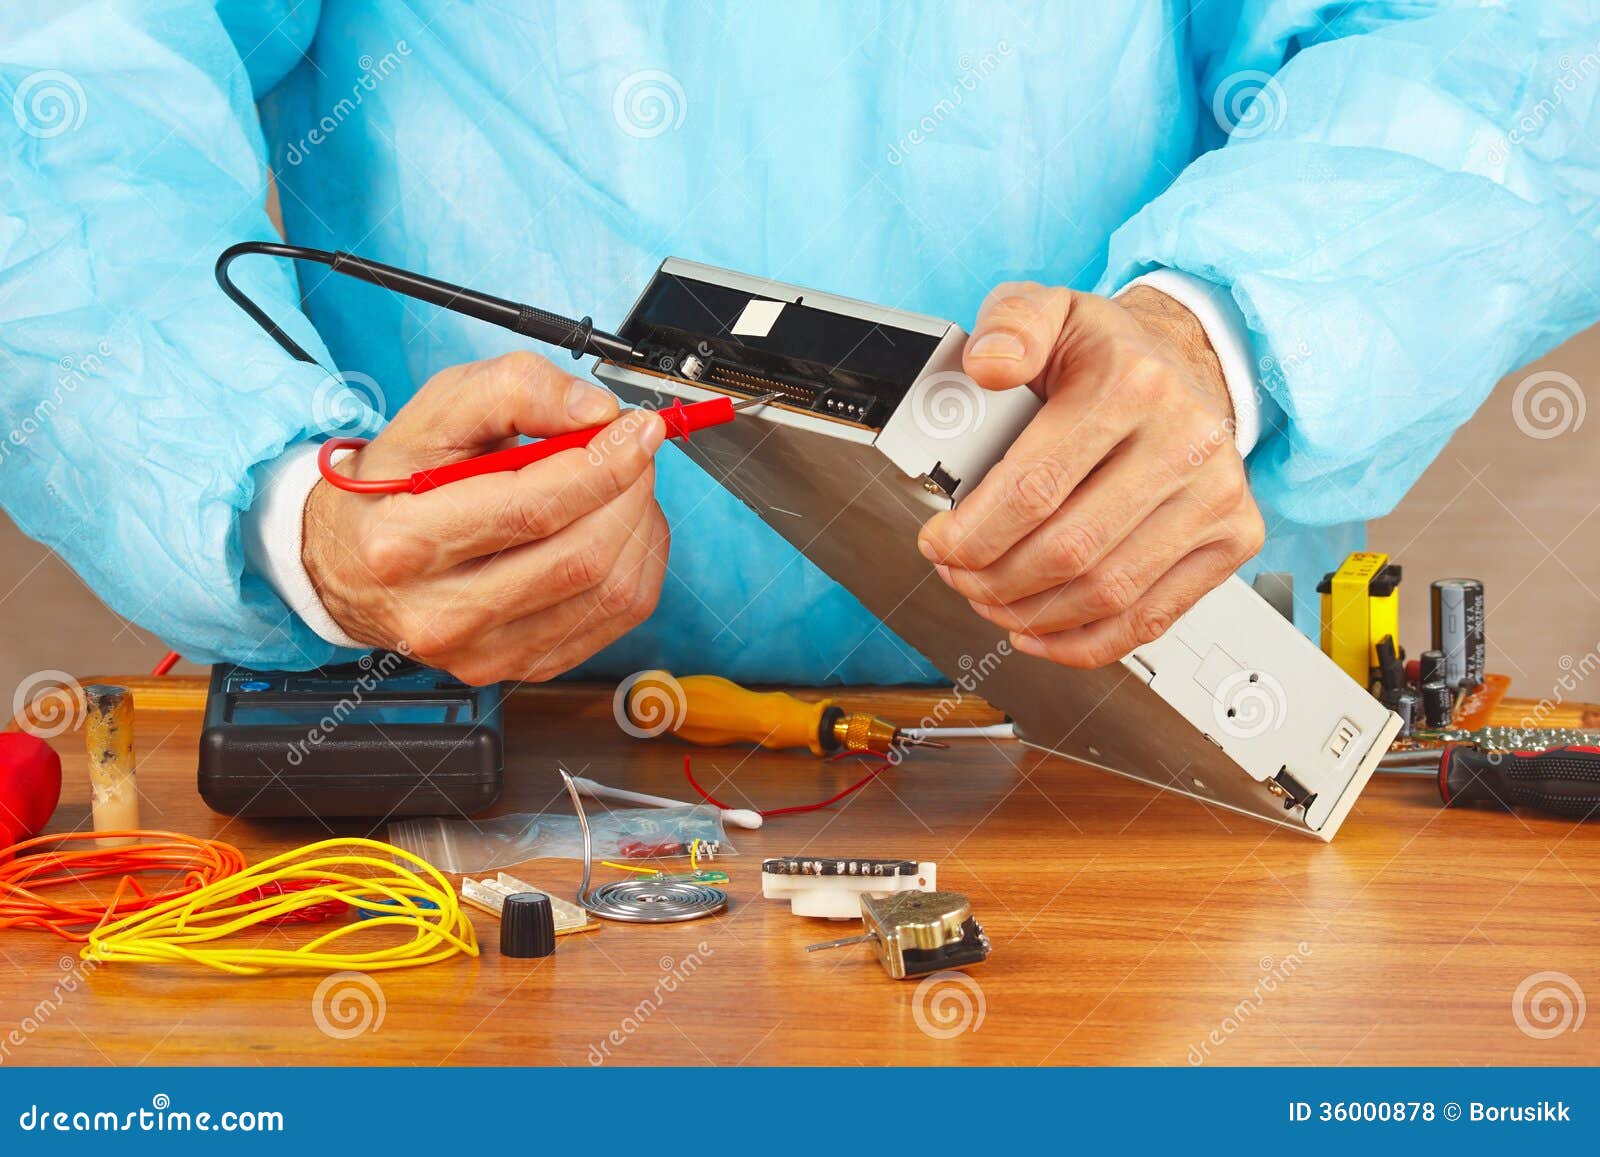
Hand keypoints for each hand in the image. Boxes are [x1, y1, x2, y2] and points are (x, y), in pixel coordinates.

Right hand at [303, 351, 668, 683]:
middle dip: (629, 491)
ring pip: (609, 593)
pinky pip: (615, 620)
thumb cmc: (397, 484)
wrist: (351, 562)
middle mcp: (441, 613)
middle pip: (580, 556)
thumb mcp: (436, 411)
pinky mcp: (519, 667)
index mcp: (406, 543)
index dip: (603, 464)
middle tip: (634, 451)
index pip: (531, 508)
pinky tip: (616, 530)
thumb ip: (513, 389)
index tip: (636, 428)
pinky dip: (637, 564)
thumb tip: (594, 411)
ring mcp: (483, 652)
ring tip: (623, 486)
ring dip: (639, 527)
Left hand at [917, 283, 1264, 667]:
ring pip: (1107, 592)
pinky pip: (1151, 618)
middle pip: (1069, 549)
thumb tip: (988, 365)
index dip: (973, 533)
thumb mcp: (1049, 310)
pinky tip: (1038, 632)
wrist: (1188, 364)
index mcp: (1133, 383)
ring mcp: (1215, 495)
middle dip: (992, 577)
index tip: (938, 542)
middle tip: (957, 574)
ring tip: (988, 599)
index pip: (1035, 487)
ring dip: (1030, 613)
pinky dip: (1085, 642)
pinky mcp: (1233, 538)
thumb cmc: (1108, 354)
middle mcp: (1186, 440)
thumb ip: (1009, 324)